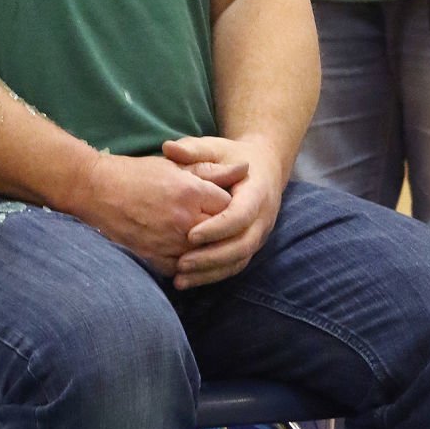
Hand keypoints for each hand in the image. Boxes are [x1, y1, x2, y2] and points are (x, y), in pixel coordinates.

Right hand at [72, 151, 233, 276]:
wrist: (96, 190)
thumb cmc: (135, 173)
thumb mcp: (174, 165)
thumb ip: (212, 170)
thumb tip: (245, 168)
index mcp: (191, 192)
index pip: (228, 204)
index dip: (224, 202)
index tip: (216, 201)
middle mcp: (184, 220)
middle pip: (219, 231)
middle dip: (216, 225)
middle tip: (207, 219)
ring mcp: (170, 242)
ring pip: (203, 253)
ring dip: (202, 247)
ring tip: (195, 236)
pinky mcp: (155, 258)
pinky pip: (181, 267)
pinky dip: (183, 262)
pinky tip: (180, 252)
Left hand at [162, 135, 285, 289]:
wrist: (261, 168)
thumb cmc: (232, 157)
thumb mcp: (216, 148)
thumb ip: (194, 149)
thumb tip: (168, 148)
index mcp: (256, 193)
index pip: (240, 216)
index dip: (216, 228)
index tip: (190, 235)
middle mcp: (261, 219)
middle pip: (241, 246)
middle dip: (211, 257)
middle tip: (181, 263)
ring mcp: (257, 236)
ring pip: (238, 261)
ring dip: (210, 273)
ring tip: (180, 279)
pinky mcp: (249, 247)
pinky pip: (233, 266)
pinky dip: (212, 276)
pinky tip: (188, 281)